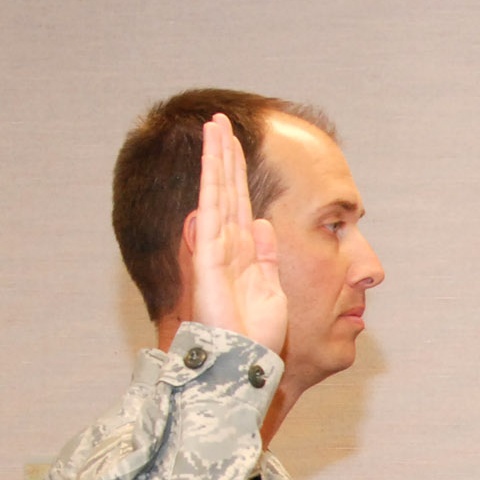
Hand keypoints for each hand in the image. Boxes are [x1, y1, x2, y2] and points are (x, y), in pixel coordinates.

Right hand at [189, 114, 286, 353]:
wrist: (245, 359)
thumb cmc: (258, 334)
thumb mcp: (271, 288)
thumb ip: (266, 256)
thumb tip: (265, 225)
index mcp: (245, 251)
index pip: (241, 202)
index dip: (238, 173)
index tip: (236, 143)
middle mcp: (228, 244)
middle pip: (226, 189)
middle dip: (223, 155)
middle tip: (219, 120)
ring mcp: (216, 248)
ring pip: (217, 193)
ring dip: (216, 159)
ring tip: (214, 125)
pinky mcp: (208, 257)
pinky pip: (211, 213)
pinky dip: (212, 185)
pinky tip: (212, 160)